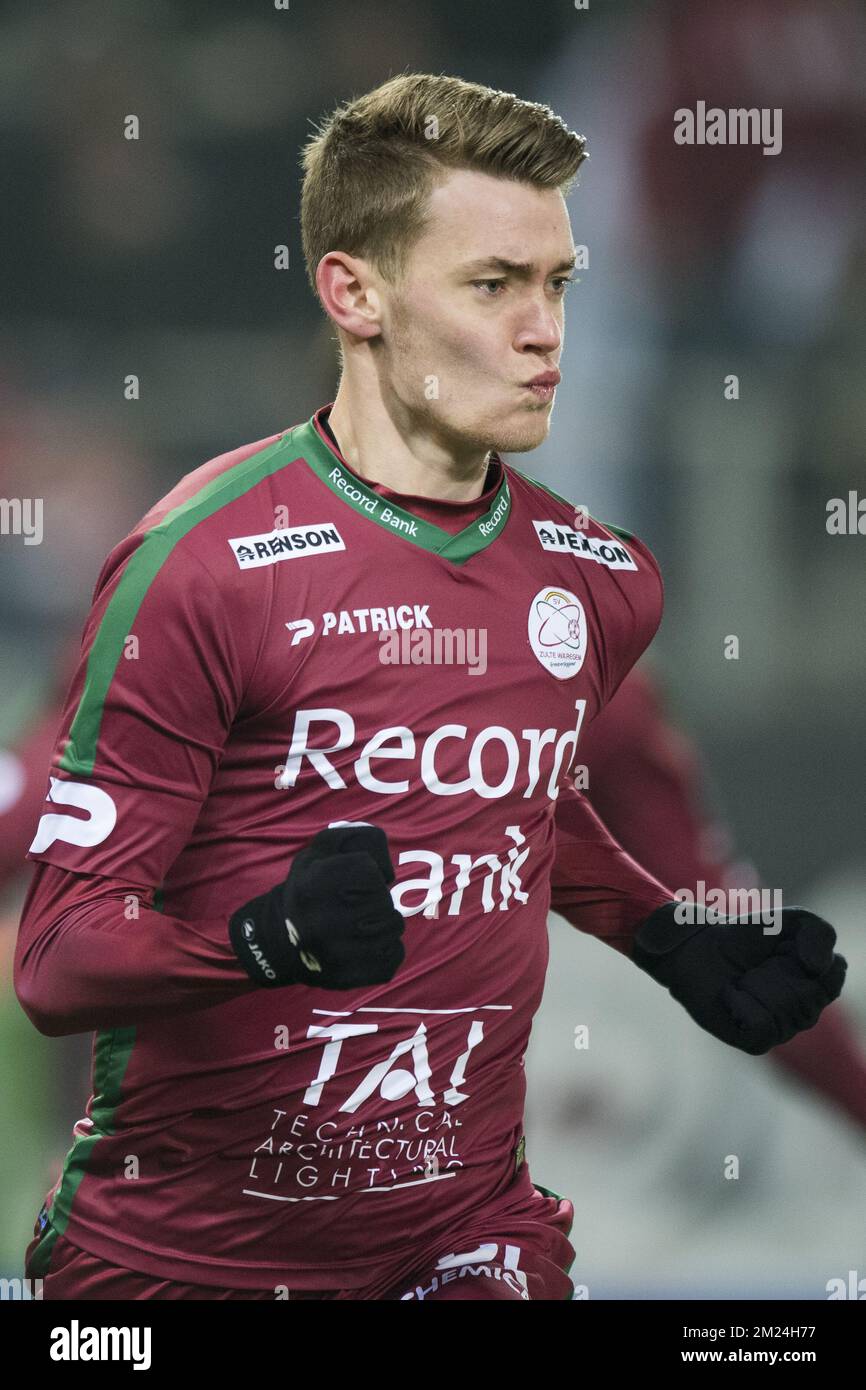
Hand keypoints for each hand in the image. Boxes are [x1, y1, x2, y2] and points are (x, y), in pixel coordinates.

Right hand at [229, 823, 405, 988]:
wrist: (279, 940)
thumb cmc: (308, 889)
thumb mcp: (321, 850)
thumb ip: (358, 838)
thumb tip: (388, 867)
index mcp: (316, 885)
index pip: (373, 872)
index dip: (366, 873)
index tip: (347, 882)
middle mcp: (326, 921)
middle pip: (386, 900)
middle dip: (375, 898)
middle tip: (351, 905)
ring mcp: (339, 953)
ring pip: (395, 926)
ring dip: (382, 922)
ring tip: (356, 923)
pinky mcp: (351, 976)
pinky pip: (395, 954)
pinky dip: (386, 947)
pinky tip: (361, 944)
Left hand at [632, 902, 846, 1054]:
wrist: (699, 947)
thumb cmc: (746, 936)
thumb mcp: (791, 920)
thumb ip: (819, 933)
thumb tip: (817, 968)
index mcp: (821, 985)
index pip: (833, 974)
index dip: (804, 955)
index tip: (781, 946)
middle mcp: (806, 1012)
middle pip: (808, 995)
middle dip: (775, 970)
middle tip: (755, 965)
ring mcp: (783, 1030)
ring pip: (785, 1011)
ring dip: (756, 985)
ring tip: (743, 979)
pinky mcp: (756, 1042)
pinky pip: (761, 1026)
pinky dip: (741, 1004)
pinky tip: (731, 995)